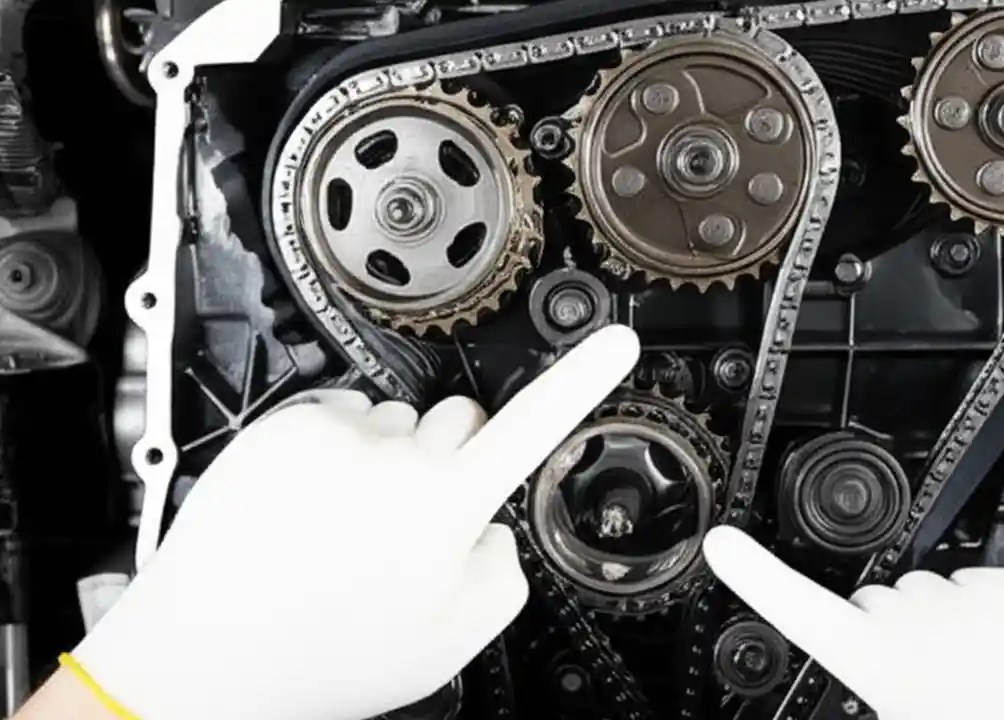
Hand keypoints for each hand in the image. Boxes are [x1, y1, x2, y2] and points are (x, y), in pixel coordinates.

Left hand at [68, 325, 639, 719]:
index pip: (534, 426)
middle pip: (461, 422)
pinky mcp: (287, 425)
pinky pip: (343, 416)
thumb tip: (493, 526)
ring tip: (344, 529)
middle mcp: (393, 456)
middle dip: (455, 459)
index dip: (585, 380)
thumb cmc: (320, 655)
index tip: (615, 343)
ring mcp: (336, 434)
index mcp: (444, 507)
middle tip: (410, 526)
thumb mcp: (447, 644)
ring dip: (389, 459)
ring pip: (398, 421)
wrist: (202, 651)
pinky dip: (339, 452)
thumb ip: (503, 574)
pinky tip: (312, 508)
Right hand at [702, 527, 1003, 719]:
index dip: (758, 577)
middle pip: (886, 599)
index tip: (723, 543)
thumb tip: (869, 647)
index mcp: (896, 669)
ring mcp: (993, 600)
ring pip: (947, 588)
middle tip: (942, 683)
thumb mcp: (916, 717)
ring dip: (959, 621)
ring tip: (998, 677)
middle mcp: (936, 625)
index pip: (807, 612)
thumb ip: (886, 683)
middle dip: (900, 627)